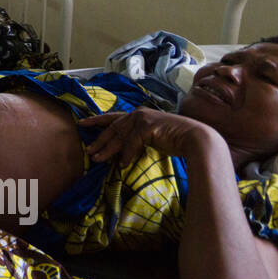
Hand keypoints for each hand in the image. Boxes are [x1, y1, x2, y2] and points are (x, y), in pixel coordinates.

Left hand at [78, 108, 216, 166]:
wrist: (196, 139)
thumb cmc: (176, 140)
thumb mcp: (151, 138)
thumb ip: (136, 140)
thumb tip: (120, 153)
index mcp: (139, 114)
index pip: (113, 117)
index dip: (96, 120)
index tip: (81, 123)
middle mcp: (138, 113)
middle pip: (113, 128)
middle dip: (99, 140)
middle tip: (88, 150)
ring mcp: (143, 118)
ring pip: (119, 136)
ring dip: (107, 150)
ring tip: (97, 159)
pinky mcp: (147, 126)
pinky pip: (131, 143)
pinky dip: (126, 155)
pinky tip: (122, 165)